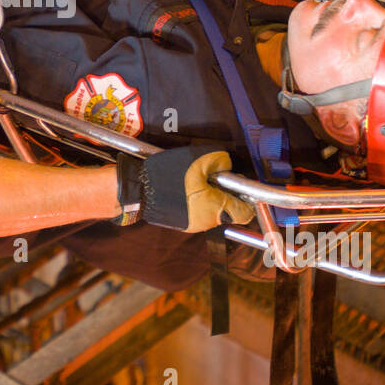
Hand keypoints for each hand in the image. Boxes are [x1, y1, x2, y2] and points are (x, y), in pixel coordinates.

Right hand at [116, 146, 253, 231]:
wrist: (138, 189)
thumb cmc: (168, 174)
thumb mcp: (199, 159)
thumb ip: (221, 161)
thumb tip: (227, 168)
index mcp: (215, 208)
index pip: (246, 212)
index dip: (246, 197)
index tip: (239, 185)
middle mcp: (207, 221)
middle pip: (229, 210)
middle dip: (225, 193)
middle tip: (213, 177)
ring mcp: (193, 225)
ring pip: (213, 210)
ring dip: (211, 196)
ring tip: (196, 180)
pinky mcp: (182, 223)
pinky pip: (198, 212)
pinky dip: (197, 201)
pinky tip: (185, 188)